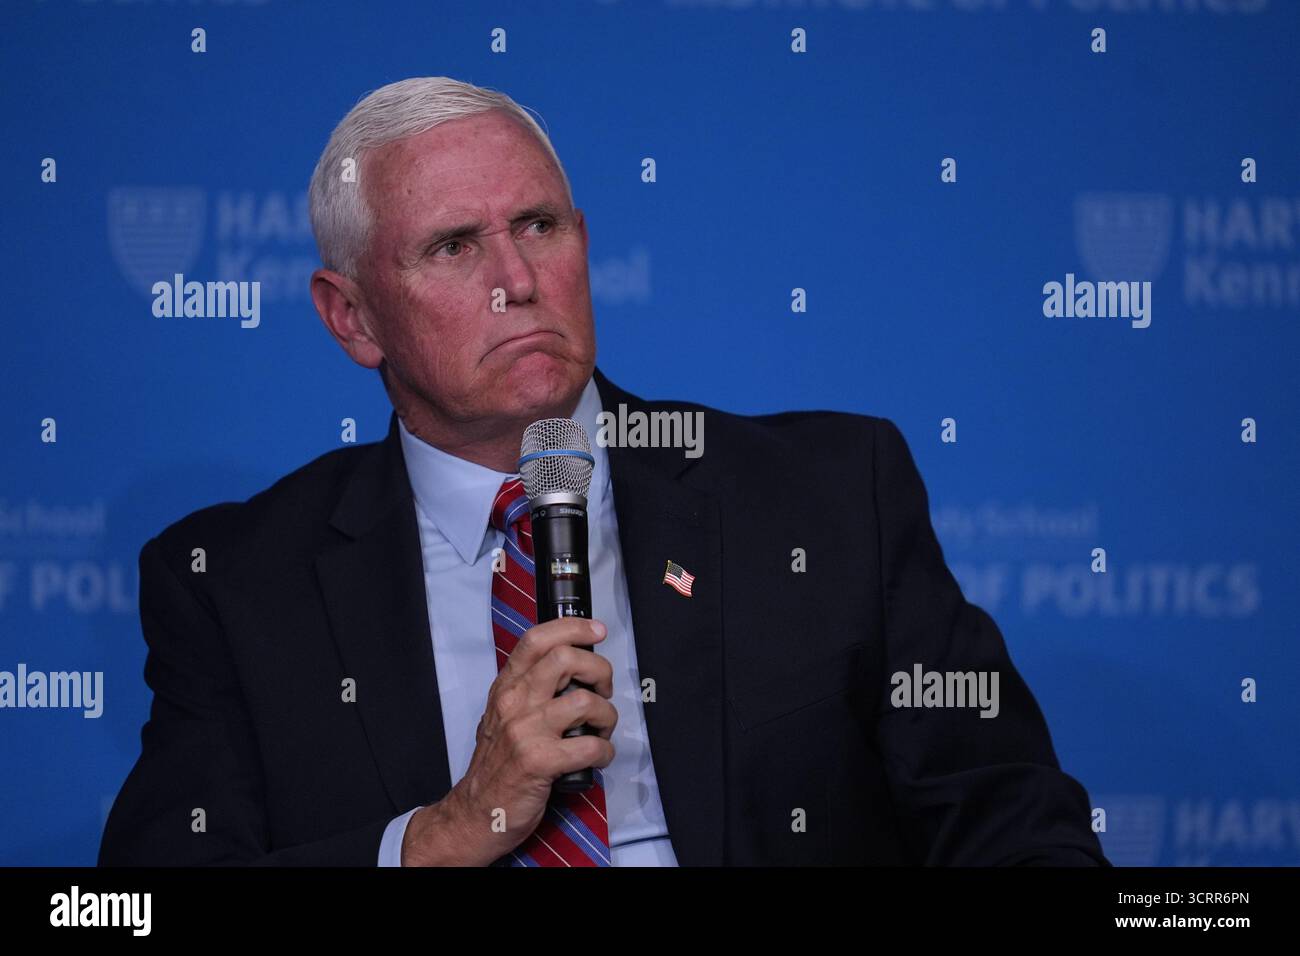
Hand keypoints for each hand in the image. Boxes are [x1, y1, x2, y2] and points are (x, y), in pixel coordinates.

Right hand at [402, 617, 616, 865]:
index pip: (537, 640)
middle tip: (603, 691)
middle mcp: (514, 703)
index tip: (596, 631)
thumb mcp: (501, 716)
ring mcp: (526, 732)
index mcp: (506, 688)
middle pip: (566, 659)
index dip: (573, 628)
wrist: (474, 815)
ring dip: (607, 717)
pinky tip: (598, 758)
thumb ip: (527, 689)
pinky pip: (591, 746)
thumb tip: (570, 667)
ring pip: (585, 702)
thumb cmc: (495, 767)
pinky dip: (605, 752)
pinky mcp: (540, 762)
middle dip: (600, 671)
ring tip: (602, 731)